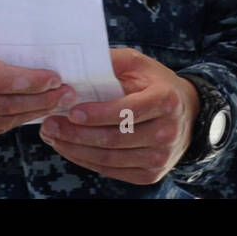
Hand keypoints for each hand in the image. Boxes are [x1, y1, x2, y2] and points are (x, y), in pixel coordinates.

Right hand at [0, 21, 67, 142]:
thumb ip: (4, 50)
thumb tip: (49, 60)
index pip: (3, 80)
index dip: (34, 82)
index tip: (57, 79)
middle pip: (5, 105)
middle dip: (41, 101)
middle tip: (66, 95)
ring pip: (0, 122)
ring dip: (31, 114)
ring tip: (54, 104)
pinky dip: (13, 122)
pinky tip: (30, 113)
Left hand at [38, 47, 198, 185]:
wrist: (187, 113)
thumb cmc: (156, 84)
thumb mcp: (140, 64)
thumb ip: (112, 61)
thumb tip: (78, 63)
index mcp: (165, 100)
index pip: (127, 112)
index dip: (98, 114)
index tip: (71, 111)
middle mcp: (166, 132)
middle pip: (114, 139)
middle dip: (76, 134)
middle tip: (49, 124)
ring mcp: (159, 157)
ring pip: (109, 159)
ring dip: (75, 149)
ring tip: (53, 136)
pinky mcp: (150, 174)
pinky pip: (111, 170)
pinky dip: (86, 160)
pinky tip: (70, 148)